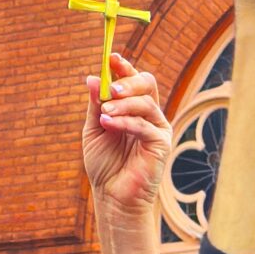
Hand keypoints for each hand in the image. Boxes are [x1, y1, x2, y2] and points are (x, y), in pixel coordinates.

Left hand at [83, 53, 171, 221]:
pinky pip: (144, 126)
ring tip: (104, 114)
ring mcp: (157, 128)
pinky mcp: (161, 143)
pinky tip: (108, 124)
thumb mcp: (94, 129)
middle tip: (112, 86)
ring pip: (145, 103)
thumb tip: (93, 77)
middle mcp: (148, 114)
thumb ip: (96, 104)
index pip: (133, 79)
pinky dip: (125, 122)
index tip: (110, 57)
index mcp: (133, 108)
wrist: (111, 196)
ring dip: (123, 104)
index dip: (124, 67)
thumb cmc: (104, 164)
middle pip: (147, 84)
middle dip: (129, 80)